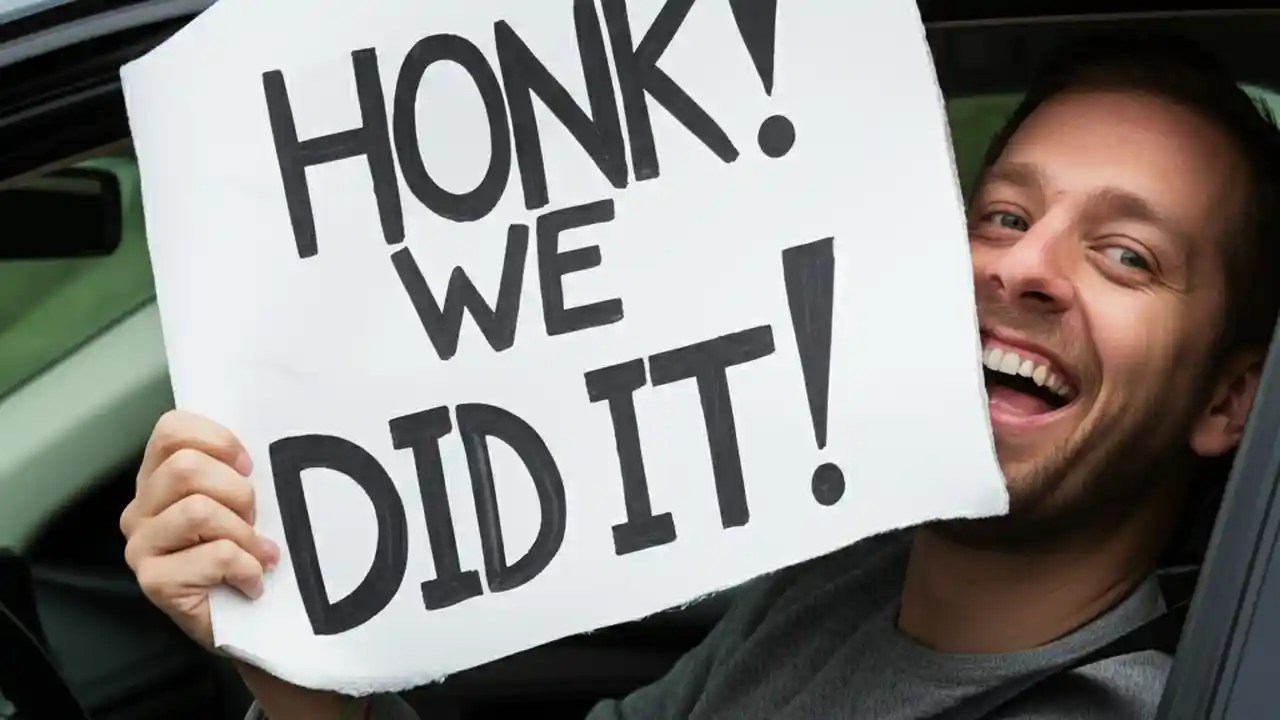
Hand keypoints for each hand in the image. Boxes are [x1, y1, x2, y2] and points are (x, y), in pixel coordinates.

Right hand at [119, 409, 279, 648]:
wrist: (248, 622)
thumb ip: (234, 470)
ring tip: (256, 553)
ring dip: (243, 533)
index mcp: (158, 479)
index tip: (248, 467)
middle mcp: (139, 509)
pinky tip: (251, 581)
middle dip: (236, 492)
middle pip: (186, 468)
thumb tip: (259, 452)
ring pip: (198, 510)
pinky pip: (214, 554)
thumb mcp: (241, 502)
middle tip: (253, 520)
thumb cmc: (246, 553)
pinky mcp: (154, 581)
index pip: (171, 430)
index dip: (218, 440)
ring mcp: (142, 547)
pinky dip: (246, 566)